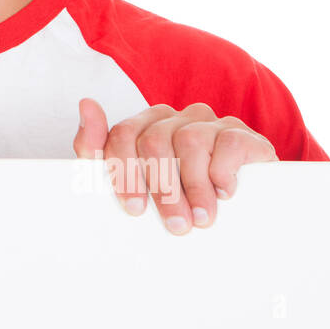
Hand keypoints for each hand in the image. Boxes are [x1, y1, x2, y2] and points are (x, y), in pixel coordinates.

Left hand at [73, 98, 278, 234]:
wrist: (243, 210)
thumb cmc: (178, 196)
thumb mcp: (134, 181)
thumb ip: (98, 147)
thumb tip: (86, 103)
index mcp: (147, 124)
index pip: (123, 134)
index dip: (125, 173)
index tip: (135, 210)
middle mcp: (177, 118)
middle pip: (154, 141)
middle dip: (162, 189)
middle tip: (175, 225)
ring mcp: (211, 123)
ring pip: (189, 141)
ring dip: (194, 188)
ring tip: (201, 219)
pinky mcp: (242, 134)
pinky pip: (227, 144)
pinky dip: (222, 173)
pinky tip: (224, 194)